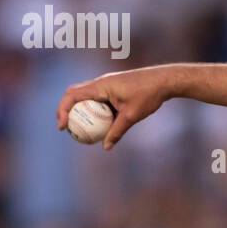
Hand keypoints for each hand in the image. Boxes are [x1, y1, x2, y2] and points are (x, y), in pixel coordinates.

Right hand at [56, 65, 177, 149]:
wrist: (164, 80)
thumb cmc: (148, 95)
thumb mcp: (132, 116)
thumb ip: (117, 131)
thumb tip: (106, 147)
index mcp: (100, 86)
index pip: (72, 96)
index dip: (62, 111)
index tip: (62, 127)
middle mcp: (100, 82)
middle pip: (74, 93)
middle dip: (65, 109)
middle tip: (65, 127)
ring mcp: (106, 83)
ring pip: (85, 95)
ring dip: (78, 109)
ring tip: (78, 128)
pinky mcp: (113, 87)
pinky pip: (97, 98)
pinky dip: (93, 109)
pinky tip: (98, 124)